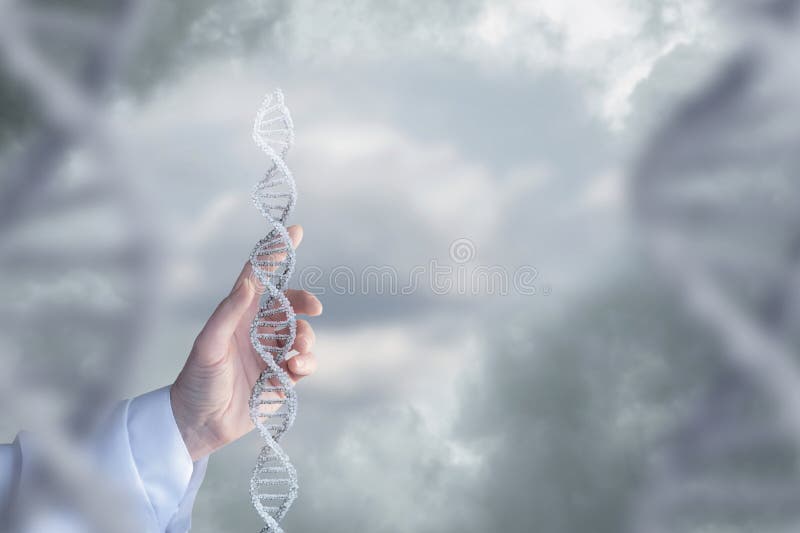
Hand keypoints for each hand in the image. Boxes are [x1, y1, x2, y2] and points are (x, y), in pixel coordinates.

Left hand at [170, 225, 321, 460]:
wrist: (199, 425)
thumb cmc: (196, 381)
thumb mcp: (208, 344)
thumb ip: (228, 312)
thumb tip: (249, 281)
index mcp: (238, 315)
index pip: (260, 276)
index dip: (276, 252)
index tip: (295, 231)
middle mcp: (256, 330)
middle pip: (289, 305)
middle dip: (304, 303)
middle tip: (314, 309)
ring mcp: (270, 353)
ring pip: (300, 334)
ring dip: (306, 340)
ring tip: (297, 356)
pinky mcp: (281, 377)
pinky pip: (304, 363)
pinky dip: (306, 363)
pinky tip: (296, 370)